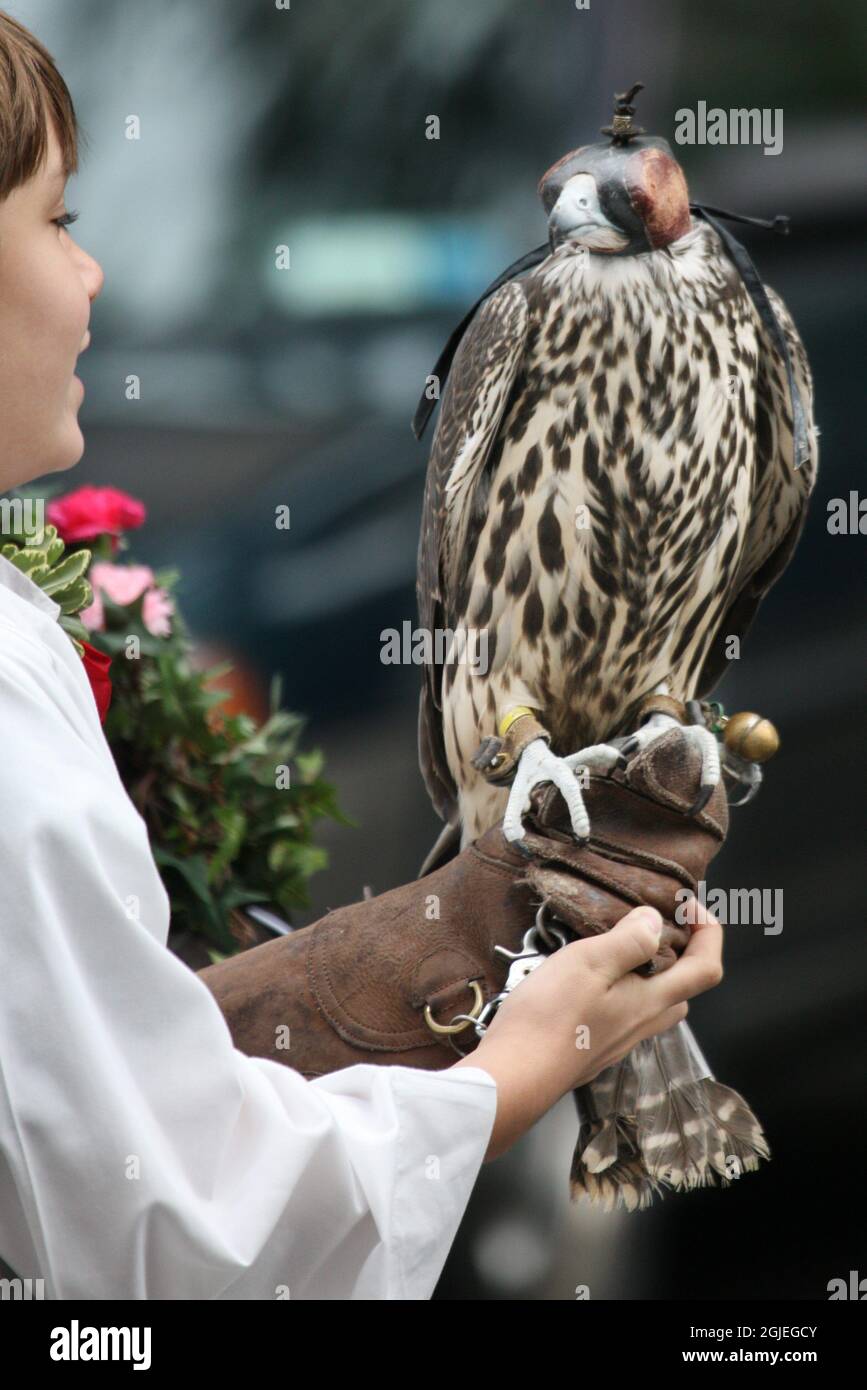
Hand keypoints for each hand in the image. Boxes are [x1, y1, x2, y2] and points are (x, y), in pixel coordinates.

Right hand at [451, 901, 722, 1160]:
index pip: (706, 969)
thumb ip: (630, 940)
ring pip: (653, 1004)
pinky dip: (620, 990)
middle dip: (682, 954)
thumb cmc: (551, 1017)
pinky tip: (588, 980)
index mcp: (651, 1000)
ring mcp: (618, 1040)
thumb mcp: (589, 962)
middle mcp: (642, 1023)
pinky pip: (622, 1015)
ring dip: (651, 974)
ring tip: (620, 948)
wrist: (516, 1074)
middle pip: (684, 990)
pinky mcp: (594, 1048)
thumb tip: (656, 922)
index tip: (688, 907)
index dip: (709, 934)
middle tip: (656, 926)